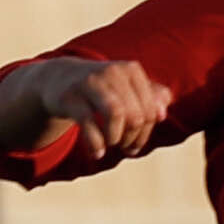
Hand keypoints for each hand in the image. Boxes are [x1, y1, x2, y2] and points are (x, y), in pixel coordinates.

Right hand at [33, 58, 172, 159]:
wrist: (60, 77)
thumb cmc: (103, 88)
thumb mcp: (128, 87)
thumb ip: (152, 97)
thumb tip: (162, 114)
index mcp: (131, 70)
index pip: (150, 109)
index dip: (146, 133)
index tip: (136, 144)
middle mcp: (112, 72)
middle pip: (135, 114)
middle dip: (132, 138)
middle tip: (124, 147)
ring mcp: (90, 82)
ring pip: (116, 114)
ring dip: (116, 138)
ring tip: (111, 145)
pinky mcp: (70, 97)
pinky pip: (88, 123)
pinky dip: (96, 143)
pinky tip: (97, 153)